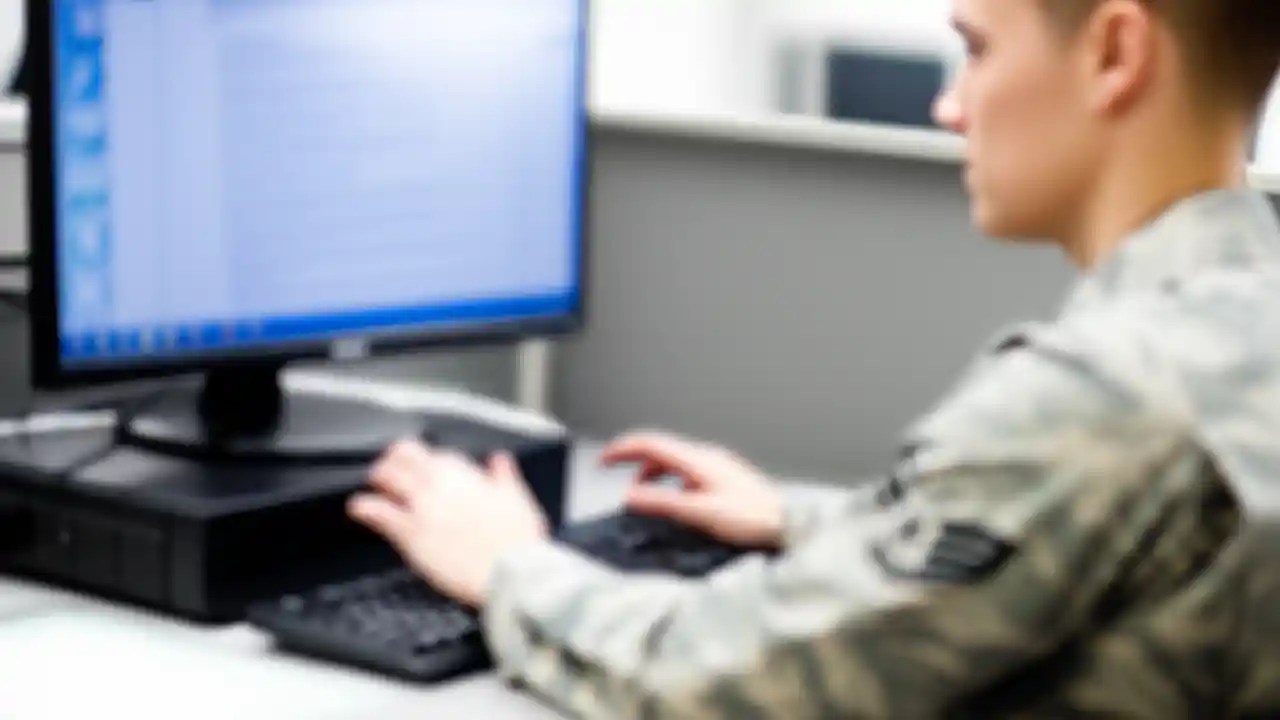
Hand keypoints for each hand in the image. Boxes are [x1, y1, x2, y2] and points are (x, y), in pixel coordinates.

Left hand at [348, 440, 549, 607]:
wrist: (510, 573)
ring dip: (377, 477)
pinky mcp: (410, 534)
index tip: (427, 466)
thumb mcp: (519, 500)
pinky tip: (358, 508)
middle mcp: (441, 484)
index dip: (428, 459)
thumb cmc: (518, 541)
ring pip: (386, 476)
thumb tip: (499, 461)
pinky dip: (363, 506)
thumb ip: (505, 476)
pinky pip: (377, 512)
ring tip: (374, 484)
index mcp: (467, 475)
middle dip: (394, 458)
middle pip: (404, 454)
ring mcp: (422, 507)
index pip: (437, 453)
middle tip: (390, 467)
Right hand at [602, 432, 784, 549]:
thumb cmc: (753, 517)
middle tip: (614, 472)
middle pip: (660, 449)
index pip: (651, 443)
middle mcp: (706, 457)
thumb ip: (663, 502)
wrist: (788, 523)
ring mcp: (716, 465)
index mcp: (698, 460)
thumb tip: (630, 496)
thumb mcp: (700, 512)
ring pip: (673, 461)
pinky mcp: (723, 477)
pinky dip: (670, 481)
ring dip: (652, 473)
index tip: (603, 459)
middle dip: (633, 460)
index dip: (622, 448)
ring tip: (643, 496)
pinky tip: (674, 501)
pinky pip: (687, 471)